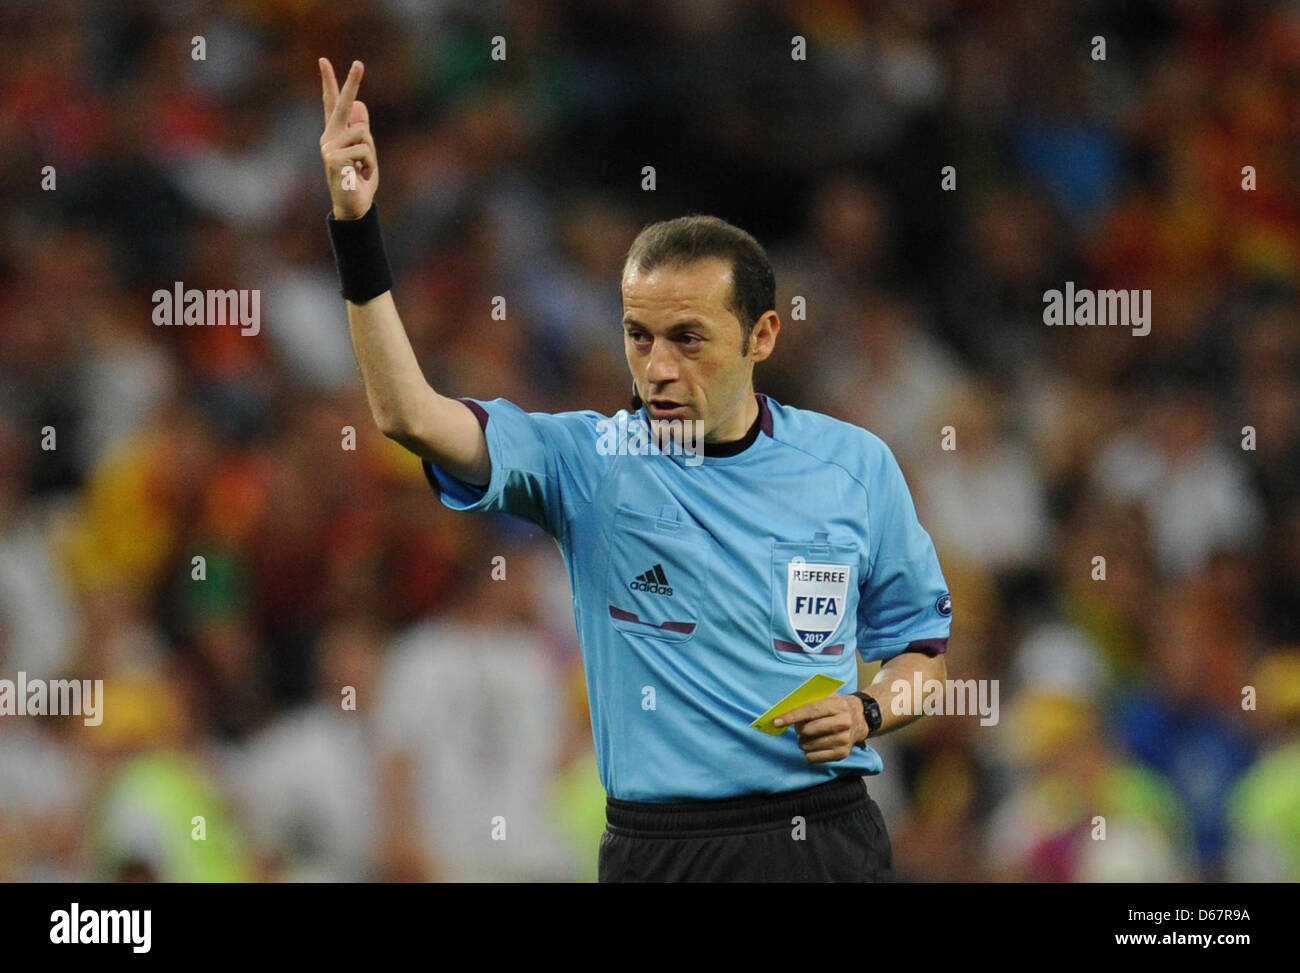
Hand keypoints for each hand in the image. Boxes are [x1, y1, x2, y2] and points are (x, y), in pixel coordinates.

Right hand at [319, 58, 377, 219]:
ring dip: (371, 154)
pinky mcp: (332, 157)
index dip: (329, 82)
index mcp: (335, 134)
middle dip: (352, 83)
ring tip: (362, 170)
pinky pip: (363, 150)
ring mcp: (328, 147)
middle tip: (359, 63)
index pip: (331, 104)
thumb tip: (359, 104)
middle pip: (341, 104)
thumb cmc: (359, 181)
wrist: (354, 207)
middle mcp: (329, 137)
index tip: (323, 61)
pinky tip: (359, 175)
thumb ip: (361, 130)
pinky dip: (368, 164)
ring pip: (363, 133)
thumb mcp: (365, 153)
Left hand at [773, 693, 865, 763]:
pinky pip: (813, 758)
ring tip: (809, 736)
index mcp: (838, 705)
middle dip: (798, 729)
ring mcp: (844, 740)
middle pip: (808, 729)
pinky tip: (814, 745)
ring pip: (808, 745)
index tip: (776, 721)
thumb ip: (808, 700)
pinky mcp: (842, 754)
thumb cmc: (836, 707)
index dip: (791, 716)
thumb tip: (783, 710)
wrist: (860, 719)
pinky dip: (808, 752)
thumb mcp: (827, 696)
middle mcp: (843, 722)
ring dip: (802, 741)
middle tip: (800, 727)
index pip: (810, 710)